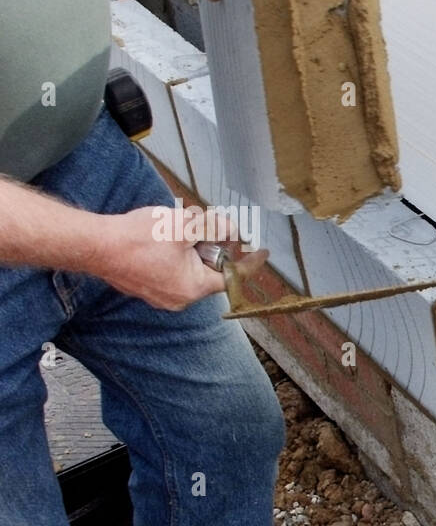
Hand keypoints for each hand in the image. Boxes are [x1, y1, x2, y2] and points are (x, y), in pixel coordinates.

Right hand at [95, 205, 227, 310]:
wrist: (96, 244)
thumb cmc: (139, 238)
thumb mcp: (186, 225)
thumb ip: (214, 228)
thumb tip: (230, 229)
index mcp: (193, 289)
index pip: (228, 278)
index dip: (239, 260)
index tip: (249, 250)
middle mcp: (177, 299)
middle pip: (206, 274)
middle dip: (206, 251)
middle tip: (197, 232)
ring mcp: (158, 296)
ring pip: (185, 272)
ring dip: (185, 252)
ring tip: (172, 235)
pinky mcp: (143, 288)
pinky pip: (166, 273)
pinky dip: (168, 258)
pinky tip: (156, 242)